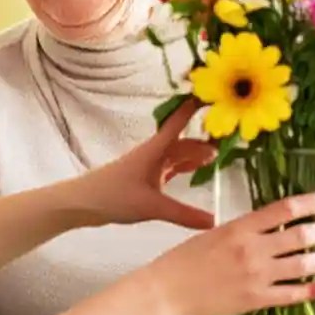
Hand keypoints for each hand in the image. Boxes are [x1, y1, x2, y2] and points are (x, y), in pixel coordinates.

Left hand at [75, 98, 217, 228]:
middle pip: (184, 141)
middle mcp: (154, 153)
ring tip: (220, 154)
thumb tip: (215, 222)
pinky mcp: (146, 177)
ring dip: (197, 153)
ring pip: (179, 155)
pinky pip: (172, 167)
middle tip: (230, 137)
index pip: (179, 122)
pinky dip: (186, 167)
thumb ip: (184, 214)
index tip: (211, 92)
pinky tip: (198, 169)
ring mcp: (150, 165)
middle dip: (205, 137)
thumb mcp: (152, 206)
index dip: (194, 107)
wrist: (84, 203)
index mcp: (155, 150)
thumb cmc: (113, 196)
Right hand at [149, 192, 314, 314]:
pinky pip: (292, 294)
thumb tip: (266, 227)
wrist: (166, 290)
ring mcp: (256, 275)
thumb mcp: (212, 234)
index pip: (285, 209)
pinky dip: (312, 289)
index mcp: (239, 227)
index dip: (313, 203)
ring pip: (303, 264)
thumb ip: (241, 231)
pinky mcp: (255, 300)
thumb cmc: (182, 260)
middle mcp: (252, 249)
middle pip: (302, 236)